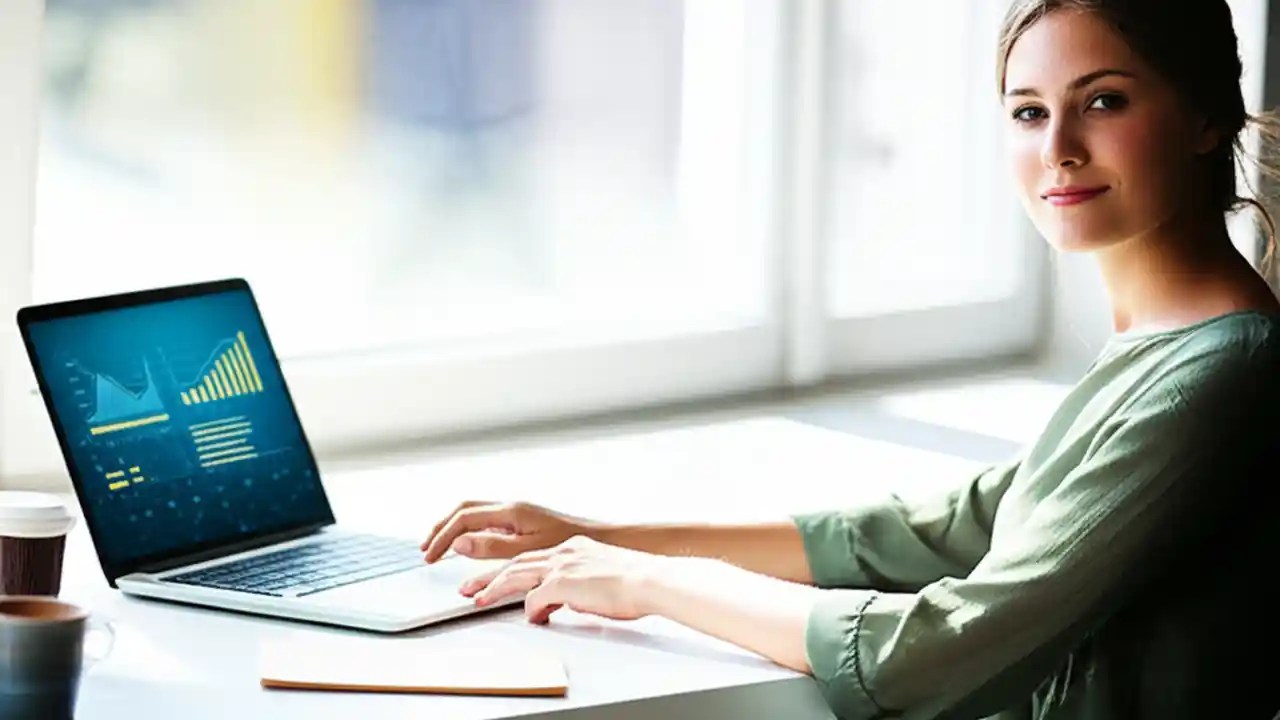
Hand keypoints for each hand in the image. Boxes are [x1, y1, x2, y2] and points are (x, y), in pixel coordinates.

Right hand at [421, 500, 600, 563]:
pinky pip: (487, 520)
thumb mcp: (527, 551)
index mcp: (510, 512)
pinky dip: (469, 530)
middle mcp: (512, 507)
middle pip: (464, 509)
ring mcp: (517, 512)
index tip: (429, 555)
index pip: (463, 518)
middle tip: (426, 549)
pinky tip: (469, 545)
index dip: (442, 536)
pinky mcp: (524, 521)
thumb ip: (491, 547)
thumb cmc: (569, 545)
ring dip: (453, 527)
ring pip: (474, 512)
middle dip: (440, 527)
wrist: (601, 539)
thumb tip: (458, 542)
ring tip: (440, 546)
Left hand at [461, 535, 666, 623]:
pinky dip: (531, 610)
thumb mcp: (602, 575)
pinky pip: (535, 599)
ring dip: (493, 588)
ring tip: (477, 599)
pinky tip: (535, 619)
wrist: (650, 580)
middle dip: (489, 575)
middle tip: (470, 587)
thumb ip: (579, 584)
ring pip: (515, 574)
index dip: (513, 568)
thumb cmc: (635, 582)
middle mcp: (564, 552)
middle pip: (516, 562)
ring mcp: (562, 565)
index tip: (500, 576)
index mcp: (574, 547)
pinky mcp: (563, 583)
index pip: (535, 557)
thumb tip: (566, 600)